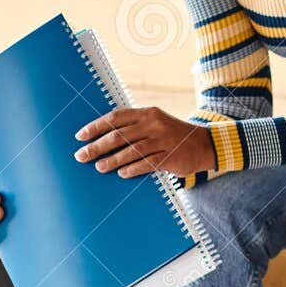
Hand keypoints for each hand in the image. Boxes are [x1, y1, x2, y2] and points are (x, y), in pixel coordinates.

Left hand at [73, 107, 216, 177]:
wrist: (205, 144)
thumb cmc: (173, 136)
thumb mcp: (156, 123)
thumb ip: (134, 127)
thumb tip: (102, 139)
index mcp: (147, 113)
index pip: (116, 117)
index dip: (96, 126)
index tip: (80, 136)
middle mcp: (154, 124)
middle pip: (119, 135)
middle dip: (97, 146)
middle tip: (81, 156)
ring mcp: (163, 140)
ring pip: (132, 150)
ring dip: (112, 160)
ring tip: (99, 167)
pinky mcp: (171, 156)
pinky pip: (148, 163)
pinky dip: (133, 168)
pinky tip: (122, 173)